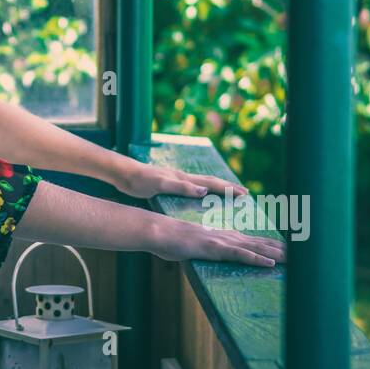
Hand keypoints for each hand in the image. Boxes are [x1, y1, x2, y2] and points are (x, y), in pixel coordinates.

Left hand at [117, 161, 247, 201]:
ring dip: (218, 188)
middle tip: (245, 193)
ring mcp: (177, 179)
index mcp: (183, 179)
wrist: (123, 173)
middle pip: (211, 181)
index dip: (228, 189)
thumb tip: (204, 190)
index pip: (212, 183)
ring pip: (203, 183)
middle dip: (229, 187)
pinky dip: (204, 190)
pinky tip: (203, 195)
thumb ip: (181, 187)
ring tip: (230, 193)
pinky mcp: (170, 183)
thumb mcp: (160, 185)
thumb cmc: (139, 180)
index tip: (245, 194)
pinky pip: (193, 187)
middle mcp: (183, 177)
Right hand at [151, 218, 286, 268]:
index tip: (293, 250)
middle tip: (305, 254)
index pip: (256, 241)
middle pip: (262, 242)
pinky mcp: (216, 248)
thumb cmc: (174, 241)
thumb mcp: (196, 248)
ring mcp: (223, 242)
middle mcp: (229, 236)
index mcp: (226, 236)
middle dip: (284, 249)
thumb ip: (207, 250)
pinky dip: (256, 259)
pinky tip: (269, 263)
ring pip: (256, 248)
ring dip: (276, 254)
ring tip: (296, 260)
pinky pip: (240, 255)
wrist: (160, 232)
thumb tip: (211, 255)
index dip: (275, 245)